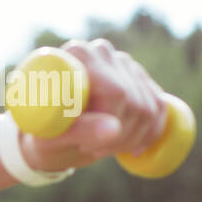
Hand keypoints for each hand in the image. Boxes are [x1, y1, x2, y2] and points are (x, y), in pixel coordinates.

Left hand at [17, 37, 168, 172]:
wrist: (46, 134)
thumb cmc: (41, 134)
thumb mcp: (51, 137)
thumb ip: (79, 131)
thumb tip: (113, 128)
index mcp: (77, 55)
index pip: (114, 92)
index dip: (108, 122)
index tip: (87, 145)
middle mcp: (102, 52)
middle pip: (133, 100)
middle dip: (117, 135)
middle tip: (91, 149)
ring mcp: (123, 64)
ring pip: (150, 108)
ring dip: (130, 138)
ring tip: (101, 147)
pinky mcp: (139, 80)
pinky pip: (160, 108)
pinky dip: (149, 133)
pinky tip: (129, 146)